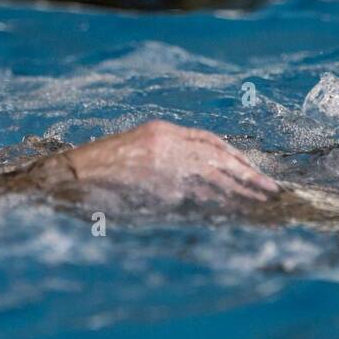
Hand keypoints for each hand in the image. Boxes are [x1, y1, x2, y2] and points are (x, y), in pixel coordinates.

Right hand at [51, 120, 278, 201]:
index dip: (232, 156)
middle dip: (246, 170)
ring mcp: (164, 159)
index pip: (207, 140)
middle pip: (218, 154)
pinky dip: (221, 196)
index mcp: (161, 132)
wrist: (69, 175)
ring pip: (215, 171)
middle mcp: (167, 140)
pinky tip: (238, 206)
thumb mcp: (134, 156)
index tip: (250, 170)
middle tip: (269, 187)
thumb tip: (194, 183)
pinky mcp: (158, 180)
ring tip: (264, 198)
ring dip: (243, 185)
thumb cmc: (98, 173)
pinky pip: (199, 189)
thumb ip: (164, 162)